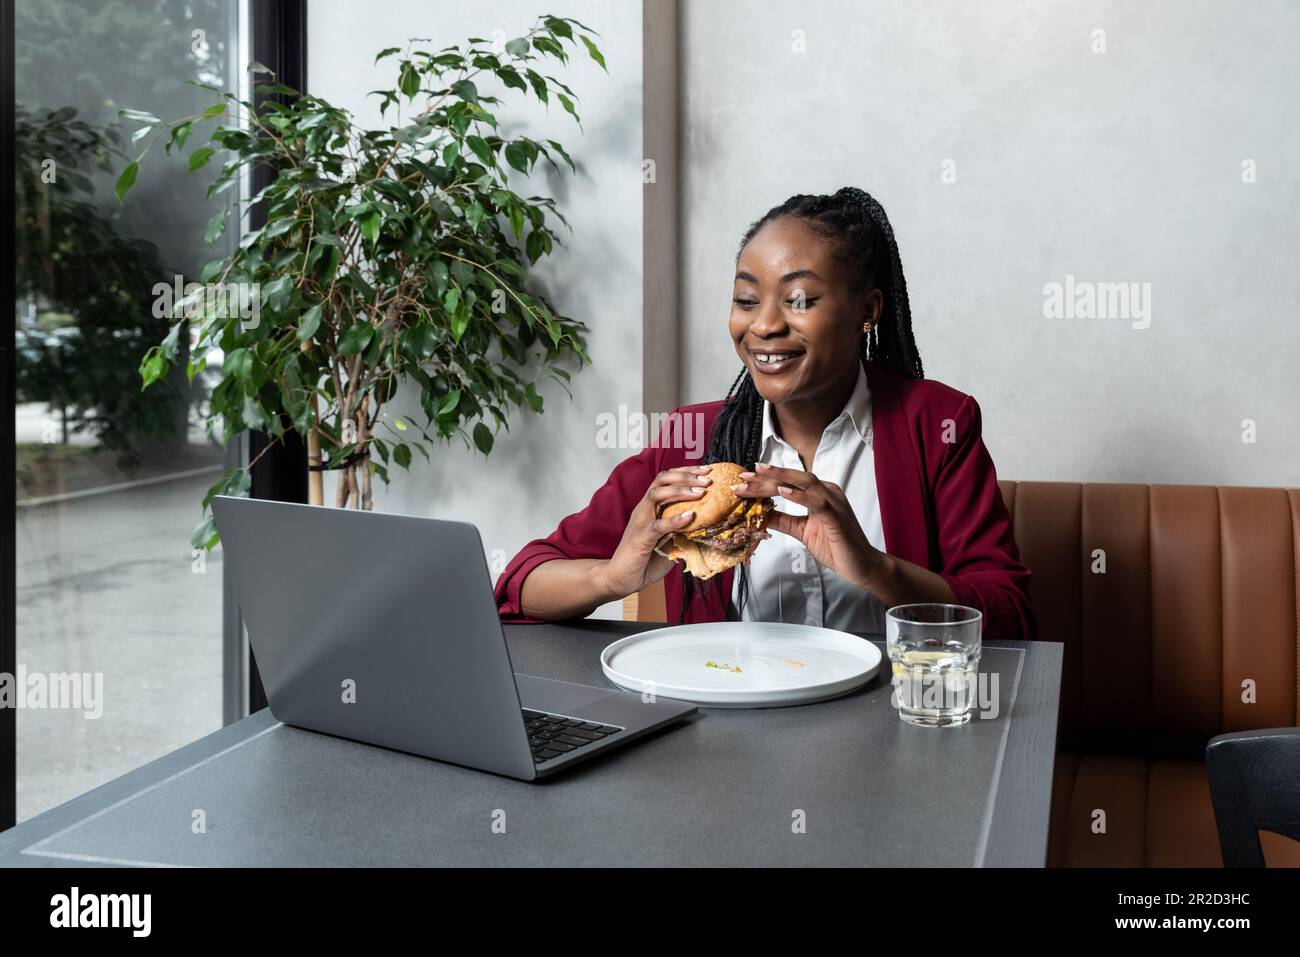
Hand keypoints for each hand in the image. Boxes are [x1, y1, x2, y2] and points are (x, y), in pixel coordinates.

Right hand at [599, 465, 714, 598]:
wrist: (620, 579)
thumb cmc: (644, 561)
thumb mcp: (669, 542)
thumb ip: (682, 533)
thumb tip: (706, 528)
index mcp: (650, 507)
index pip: (666, 479)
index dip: (687, 472)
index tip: (707, 470)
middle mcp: (644, 509)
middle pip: (662, 479)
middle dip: (686, 475)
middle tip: (707, 479)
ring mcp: (640, 522)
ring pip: (656, 494)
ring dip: (680, 490)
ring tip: (700, 492)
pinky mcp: (640, 538)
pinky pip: (658, 525)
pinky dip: (675, 519)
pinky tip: (691, 516)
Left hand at [731, 462, 884, 591]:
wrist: (861, 565)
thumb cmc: (835, 546)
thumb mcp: (801, 530)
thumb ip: (782, 519)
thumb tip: (758, 513)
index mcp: (820, 493)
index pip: (789, 481)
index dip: (766, 479)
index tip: (744, 479)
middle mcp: (827, 492)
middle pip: (794, 477)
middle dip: (768, 475)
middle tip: (744, 476)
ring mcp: (834, 502)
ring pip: (804, 483)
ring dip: (778, 480)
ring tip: (757, 479)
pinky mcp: (837, 517)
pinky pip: (817, 501)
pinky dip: (799, 495)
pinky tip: (782, 492)